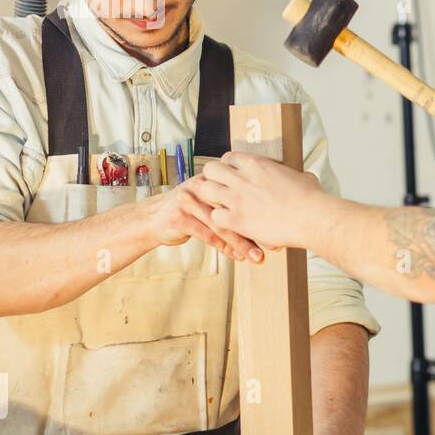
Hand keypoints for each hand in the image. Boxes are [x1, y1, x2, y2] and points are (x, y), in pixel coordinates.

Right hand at [141, 175, 263, 261]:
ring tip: (257, 256)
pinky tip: (237, 256)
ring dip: (242, 243)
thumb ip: (232, 202)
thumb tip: (267, 214)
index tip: (281, 226)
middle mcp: (203, 185)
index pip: (243, 191)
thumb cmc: (190, 210)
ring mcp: (191, 200)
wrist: (153, 218)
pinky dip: (224, 247)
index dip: (263, 210)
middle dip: (256, 228)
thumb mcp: (211, 200)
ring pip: (223, 224)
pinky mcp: (181, 217)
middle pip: (235, 207)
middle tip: (274, 243)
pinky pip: (208, 235)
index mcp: (214, 177)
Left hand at [194, 152, 323, 252]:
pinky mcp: (237, 220)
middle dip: (214, 178)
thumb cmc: (311, 198)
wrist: (312, 217)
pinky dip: (220, 220)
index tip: (234, 176)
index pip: (228, 157)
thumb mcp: (300, 176)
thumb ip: (290, 175)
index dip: (229, 167)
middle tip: (223, 189)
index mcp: (257, 164)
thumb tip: (300, 177)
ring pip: (206, 190)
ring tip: (224, 206)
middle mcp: (243, 178)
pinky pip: (214, 216)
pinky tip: (232, 222)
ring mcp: (237, 199)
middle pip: (210, 169)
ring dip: (213, 198)